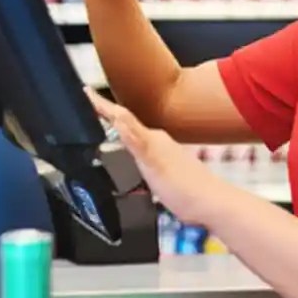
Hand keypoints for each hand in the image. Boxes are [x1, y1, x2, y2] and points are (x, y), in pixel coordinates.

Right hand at [86, 89, 227, 225]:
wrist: (211, 205)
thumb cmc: (184, 189)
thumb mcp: (152, 163)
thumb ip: (134, 139)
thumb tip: (116, 116)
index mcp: (152, 138)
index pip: (120, 116)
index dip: (101, 105)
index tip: (85, 92)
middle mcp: (159, 141)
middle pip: (127, 122)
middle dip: (108, 114)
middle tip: (91, 107)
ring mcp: (165, 153)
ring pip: (136, 136)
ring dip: (119, 129)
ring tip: (105, 127)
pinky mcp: (169, 167)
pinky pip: (143, 150)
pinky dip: (131, 147)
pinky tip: (132, 156)